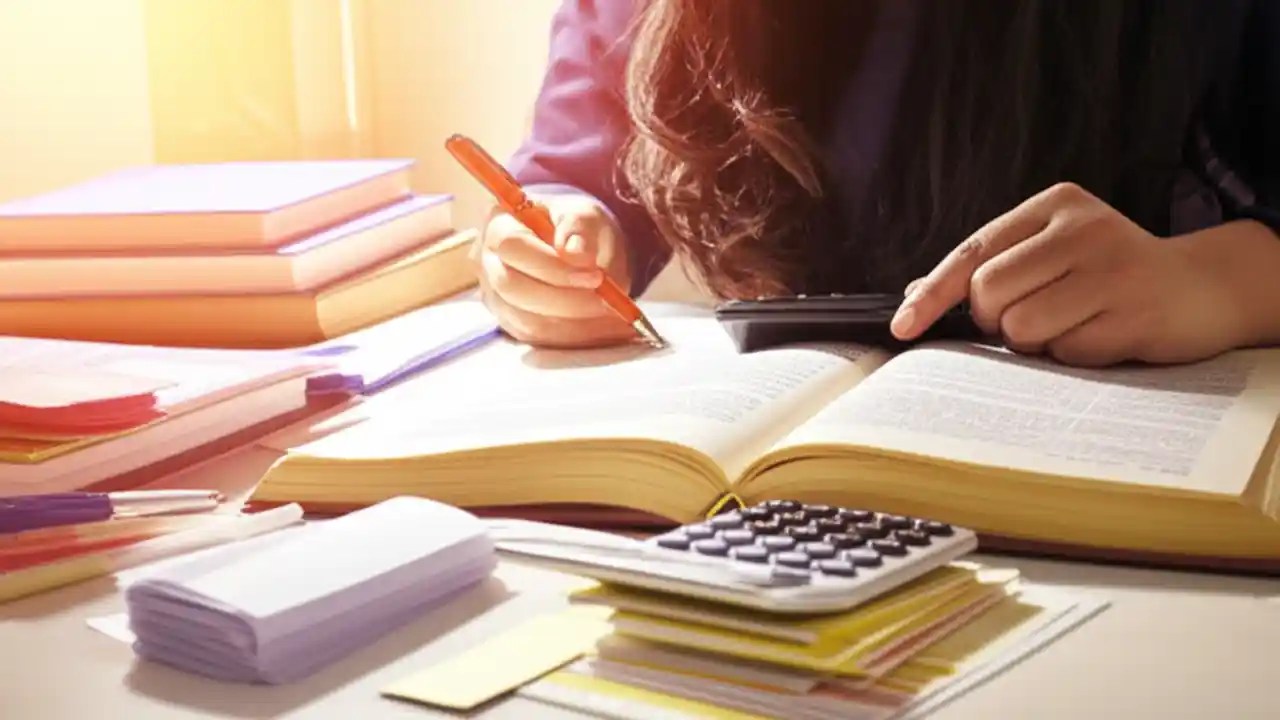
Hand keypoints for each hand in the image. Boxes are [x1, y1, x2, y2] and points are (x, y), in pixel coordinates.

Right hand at [475, 193, 634, 347]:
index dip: (552, 266)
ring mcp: (495, 298)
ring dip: (575, 325)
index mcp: (499, 225)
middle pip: (513, 288)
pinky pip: (539, 340)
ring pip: (526, 320)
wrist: (580, 252)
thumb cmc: (577, 229)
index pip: (512, 247)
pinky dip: (575, 338)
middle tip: (608, 302)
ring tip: (616, 319)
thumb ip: (579, 227)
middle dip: (565, 299)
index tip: (595, 276)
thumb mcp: (585, 215)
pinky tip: (605, 330)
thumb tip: (575, 253)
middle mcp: (487, 262)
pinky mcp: (512, 324)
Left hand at [891, 182, 1244, 366]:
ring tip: (1069, 324)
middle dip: (994, 319)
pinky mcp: (1135, 313)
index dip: (932, 293)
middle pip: (988, 291)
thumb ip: (991, 267)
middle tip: (1028, 316)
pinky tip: (1103, 334)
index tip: (903, 325)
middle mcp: (1083, 229)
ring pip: (1021, 325)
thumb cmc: (1110, 274)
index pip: (973, 251)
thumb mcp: (1052, 252)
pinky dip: (1073, 354)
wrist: (1203, 287)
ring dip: (1033, 341)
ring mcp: (1112, 270)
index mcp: (1055, 205)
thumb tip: (914, 295)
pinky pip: (1066, 352)